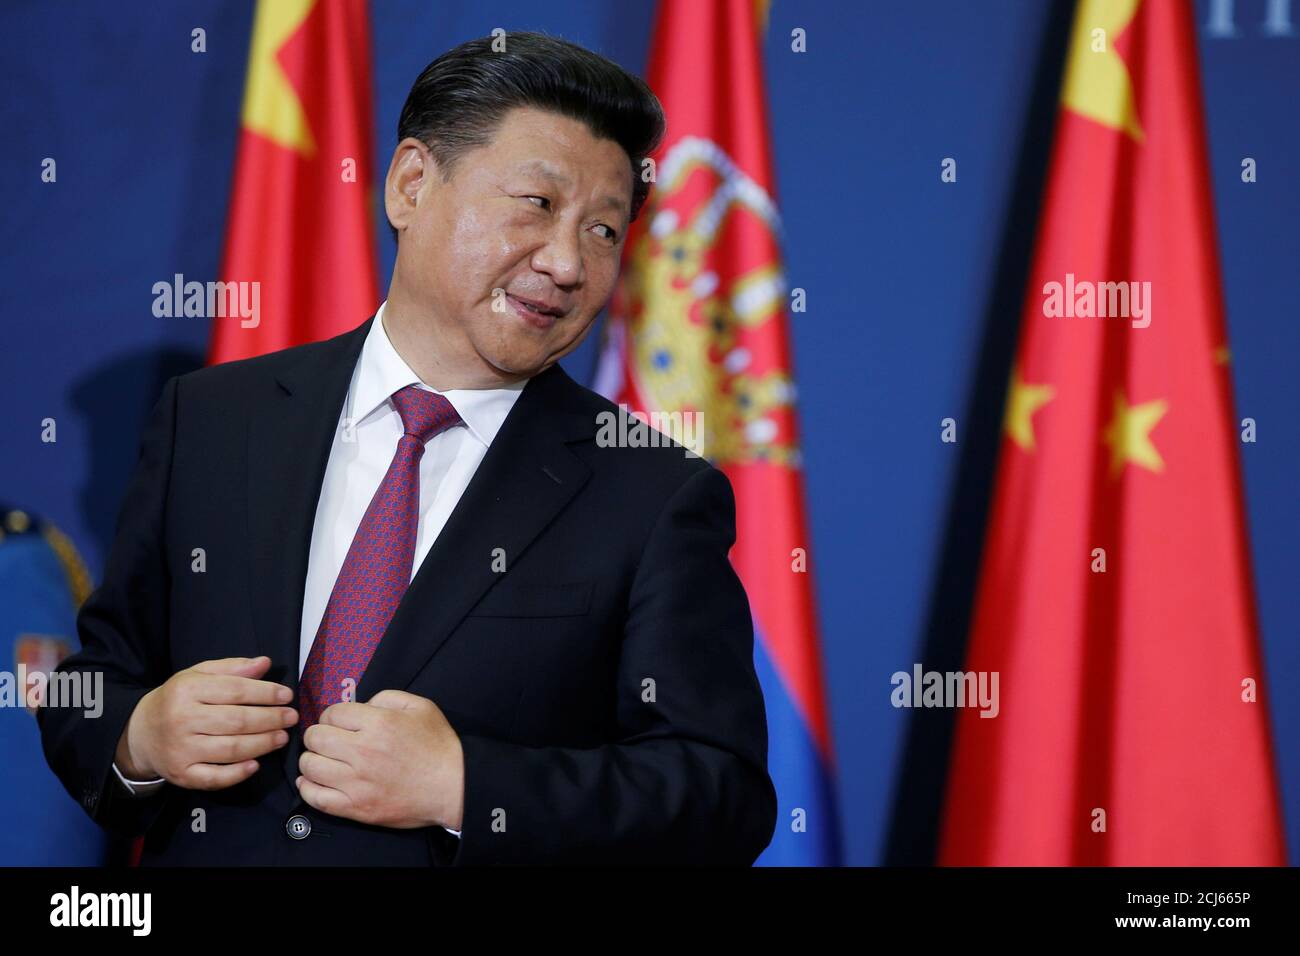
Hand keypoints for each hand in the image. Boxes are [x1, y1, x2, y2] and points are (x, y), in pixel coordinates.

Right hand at [116, 656, 297, 789]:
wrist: (140, 732)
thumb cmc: (178, 699)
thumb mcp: (199, 675)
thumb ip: (232, 668)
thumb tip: (265, 663)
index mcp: (187, 690)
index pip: (235, 690)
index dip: (266, 693)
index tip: (287, 695)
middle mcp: (182, 720)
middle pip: (237, 721)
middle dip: (270, 719)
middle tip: (291, 718)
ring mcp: (181, 750)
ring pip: (230, 749)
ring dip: (262, 744)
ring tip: (282, 737)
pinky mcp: (181, 774)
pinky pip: (214, 778)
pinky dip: (237, 774)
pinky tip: (256, 765)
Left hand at [295, 690, 464, 829]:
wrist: (453, 787)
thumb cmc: (438, 746)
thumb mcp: (421, 707)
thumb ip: (387, 697)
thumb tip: (362, 705)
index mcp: (378, 724)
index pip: (332, 713)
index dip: (332, 716)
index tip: (338, 723)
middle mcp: (363, 751)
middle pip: (315, 737)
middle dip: (318, 735)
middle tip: (328, 740)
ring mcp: (357, 782)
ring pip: (310, 766)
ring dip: (312, 760)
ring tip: (323, 760)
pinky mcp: (356, 808)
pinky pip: (316, 798)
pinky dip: (308, 788)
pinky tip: (313, 781)